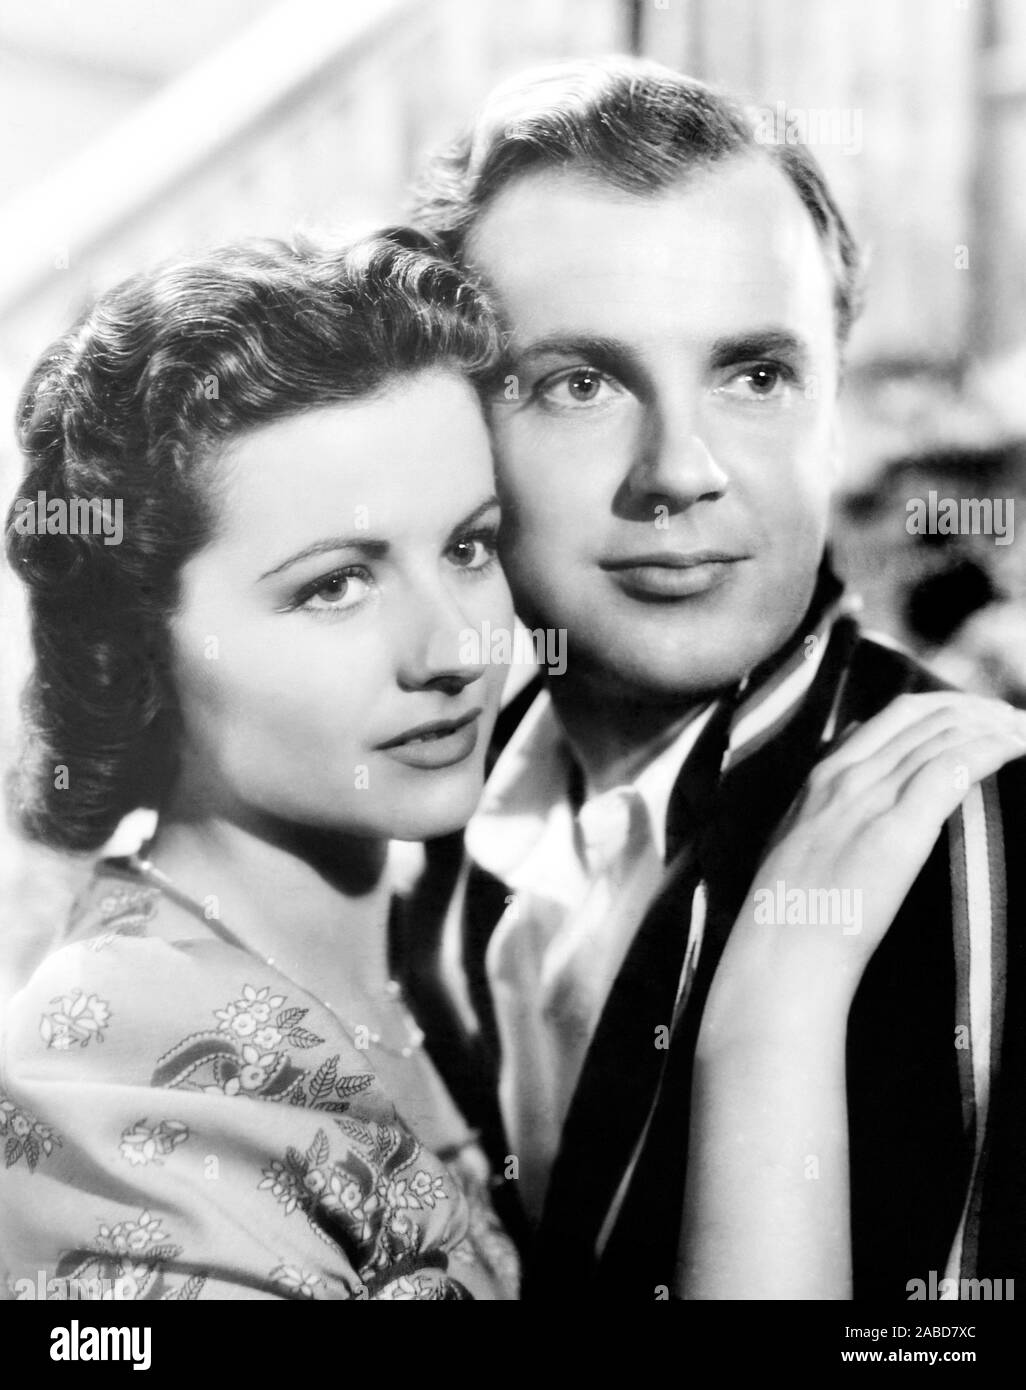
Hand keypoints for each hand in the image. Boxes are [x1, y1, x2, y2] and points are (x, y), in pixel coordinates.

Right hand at [703, 692, 1025, 1042]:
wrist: (784, 949)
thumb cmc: (793, 912)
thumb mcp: (798, 842)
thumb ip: (829, 812)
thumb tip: (861, 801)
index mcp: (825, 774)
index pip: (897, 714)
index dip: (947, 706)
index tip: (979, 716)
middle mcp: (849, 775)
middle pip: (927, 716)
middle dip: (979, 709)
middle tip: (1014, 719)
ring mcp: (872, 798)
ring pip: (944, 734)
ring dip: (994, 726)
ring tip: (1025, 732)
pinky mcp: (898, 829)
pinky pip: (954, 768)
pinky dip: (993, 749)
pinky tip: (1018, 748)